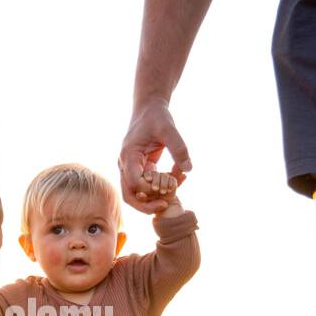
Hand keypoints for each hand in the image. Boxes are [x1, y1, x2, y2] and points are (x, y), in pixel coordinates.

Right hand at [119, 99, 191, 214]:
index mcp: (128, 155)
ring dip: (156, 197)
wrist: (150, 110)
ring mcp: (132, 169)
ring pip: (138, 195)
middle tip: (164, 205)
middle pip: (129, 195)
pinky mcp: (141, 170)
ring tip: (177, 188)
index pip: (133, 182)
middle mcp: (126, 165)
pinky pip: (149, 186)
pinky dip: (163, 186)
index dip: (148, 190)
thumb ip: (178, 148)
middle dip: (145, 205)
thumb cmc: (157, 117)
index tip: (166, 187)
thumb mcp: (169, 129)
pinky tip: (180, 177)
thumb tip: (188, 168)